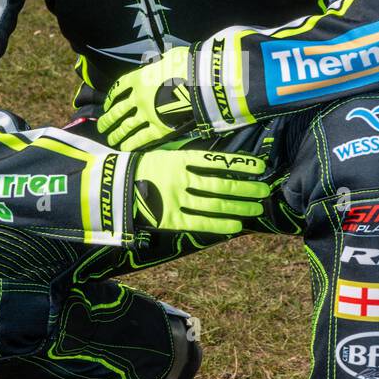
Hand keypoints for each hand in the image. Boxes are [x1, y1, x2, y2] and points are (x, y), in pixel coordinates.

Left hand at [98, 47, 196, 150]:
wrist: (201, 81)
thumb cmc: (188, 65)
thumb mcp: (168, 58)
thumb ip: (159, 64)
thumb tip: (159, 64)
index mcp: (139, 78)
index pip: (119, 88)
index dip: (111, 98)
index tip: (107, 105)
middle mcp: (139, 97)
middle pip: (118, 110)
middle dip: (108, 120)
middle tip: (101, 126)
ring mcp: (148, 114)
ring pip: (126, 126)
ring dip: (116, 133)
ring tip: (110, 139)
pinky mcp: (160, 128)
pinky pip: (142, 138)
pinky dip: (132, 143)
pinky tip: (124, 148)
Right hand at [133, 149, 269, 234]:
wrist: (114, 187)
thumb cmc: (145, 168)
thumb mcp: (167, 154)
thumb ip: (191, 157)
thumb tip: (221, 160)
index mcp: (181, 159)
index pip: (218, 161)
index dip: (241, 164)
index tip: (260, 167)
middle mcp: (182, 179)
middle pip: (221, 185)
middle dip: (246, 188)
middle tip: (264, 191)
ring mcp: (176, 200)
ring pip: (215, 204)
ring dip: (239, 207)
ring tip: (256, 208)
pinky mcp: (170, 219)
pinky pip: (200, 223)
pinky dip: (220, 224)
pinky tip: (236, 224)